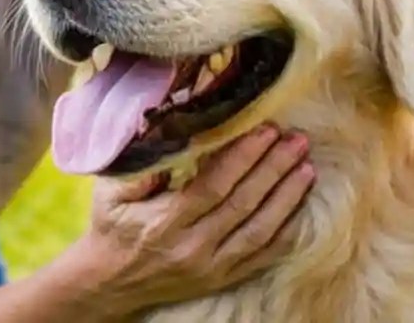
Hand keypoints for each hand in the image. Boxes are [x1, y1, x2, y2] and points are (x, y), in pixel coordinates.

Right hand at [70, 124, 315, 317]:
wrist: (107, 283)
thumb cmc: (111, 227)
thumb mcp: (111, 193)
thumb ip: (141, 167)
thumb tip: (171, 132)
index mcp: (164, 223)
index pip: (214, 186)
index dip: (243, 157)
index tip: (265, 131)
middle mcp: (192, 248)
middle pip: (243, 205)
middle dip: (274, 169)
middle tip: (297, 141)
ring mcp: (211, 267)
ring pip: (260, 231)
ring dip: (287, 198)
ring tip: (306, 168)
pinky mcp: (222, 279)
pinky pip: (263, 257)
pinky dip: (286, 232)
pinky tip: (300, 208)